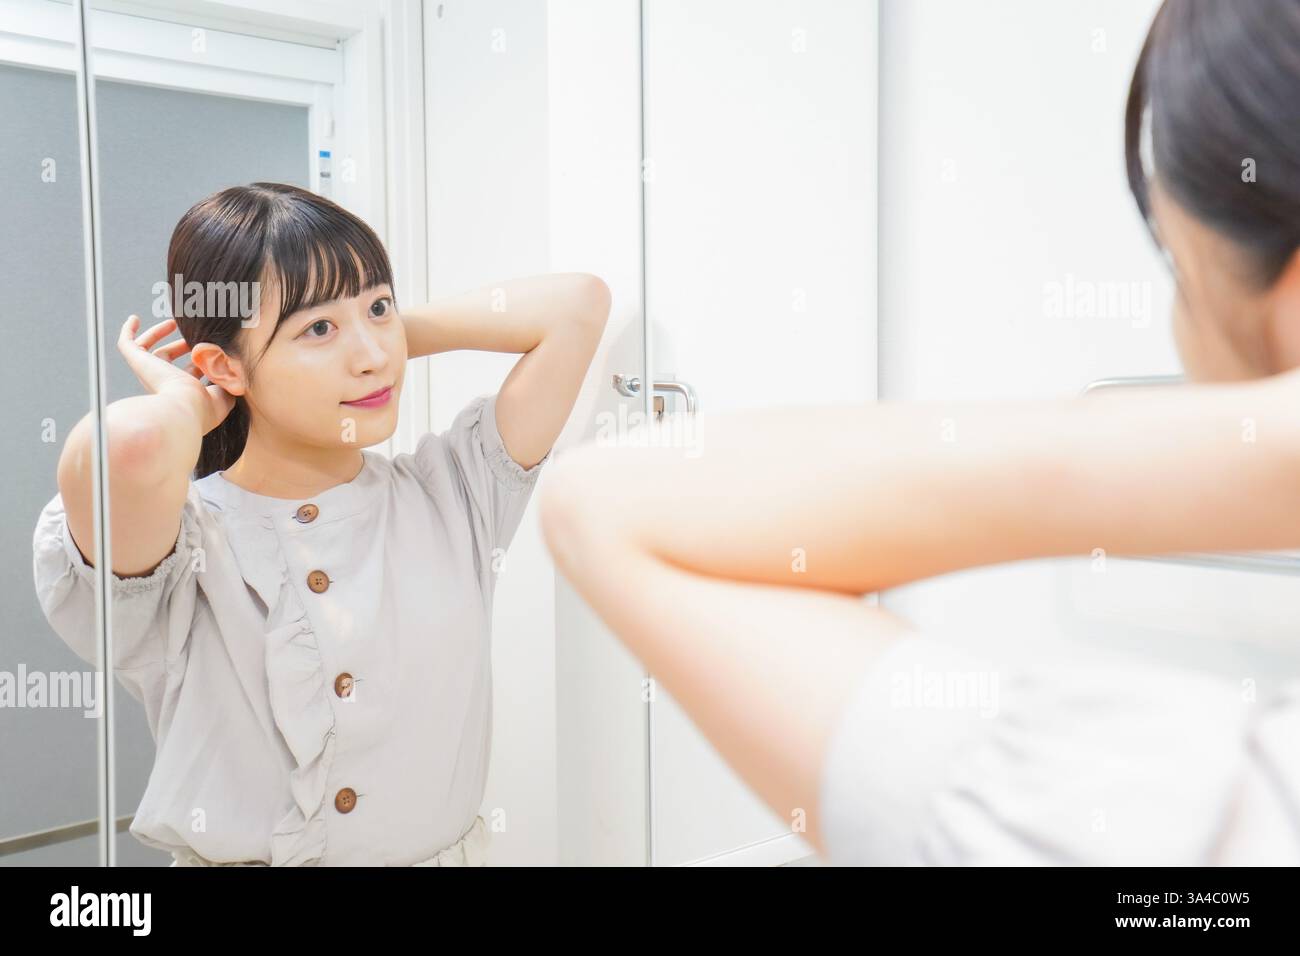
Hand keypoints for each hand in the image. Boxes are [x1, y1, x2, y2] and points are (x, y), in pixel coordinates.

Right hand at [117, 314, 235, 435]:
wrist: (185, 409)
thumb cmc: (205, 407)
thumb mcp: (225, 394)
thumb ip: (229, 380)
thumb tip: (234, 370)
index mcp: (183, 393)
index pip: (188, 374)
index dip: (199, 363)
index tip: (212, 350)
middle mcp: (163, 384)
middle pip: (167, 360)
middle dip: (180, 346)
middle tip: (195, 335)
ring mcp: (149, 373)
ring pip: (147, 351)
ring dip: (158, 334)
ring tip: (173, 322)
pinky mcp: (139, 363)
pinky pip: (126, 345)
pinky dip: (128, 331)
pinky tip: (134, 318)